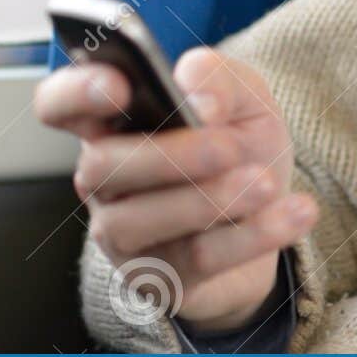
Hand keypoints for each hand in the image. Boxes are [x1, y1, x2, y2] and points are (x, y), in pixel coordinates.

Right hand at [33, 46, 319, 333]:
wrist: (269, 210)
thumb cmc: (239, 142)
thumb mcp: (243, 97)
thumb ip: (219, 78)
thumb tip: (199, 101)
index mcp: (113, 122)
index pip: (59, 105)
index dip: (76, 92)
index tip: (121, 84)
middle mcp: (104, 179)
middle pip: (102, 166)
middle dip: (170, 155)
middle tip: (230, 146)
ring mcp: (124, 233)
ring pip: (141, 221)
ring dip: (210, 200)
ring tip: (266, 183)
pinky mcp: (160, 278)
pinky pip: (197, 258)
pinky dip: (255, 234)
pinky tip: (296, 211)